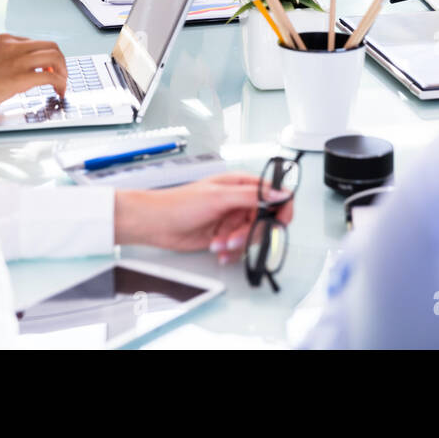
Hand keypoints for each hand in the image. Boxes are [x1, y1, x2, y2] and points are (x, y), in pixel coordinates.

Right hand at [0, 33, 68, 112]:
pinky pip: (50, 77)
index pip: (36, 42)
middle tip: (61, 76)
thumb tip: (23, 70)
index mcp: (3, 40)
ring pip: (54, 57)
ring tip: (62, 85)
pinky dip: (60, 84)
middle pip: (50, 46)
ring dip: (63, 72)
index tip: (49, 69)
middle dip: (60, 61)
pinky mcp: (18, 78)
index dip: (46, 57)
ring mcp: (15, 61)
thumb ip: (5, 60)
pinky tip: (58, 92)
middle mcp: (11, 46)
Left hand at [113, 173, 293, 261]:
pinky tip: (218, 250)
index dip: (282, 208)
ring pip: (253, 237)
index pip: (276, 193)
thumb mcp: (219, 197)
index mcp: (241, 184)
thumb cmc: (180, 203)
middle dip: (252, 233)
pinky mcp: (226, 235)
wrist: (156, 224)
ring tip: (220, 243)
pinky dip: (231, 252)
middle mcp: (240, 201)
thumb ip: (253, 196)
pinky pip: (240, 248)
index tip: (279, 223)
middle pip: (266, 220)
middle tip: (235, 238)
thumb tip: (280, 193)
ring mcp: (233, 219)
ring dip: (238, 244)